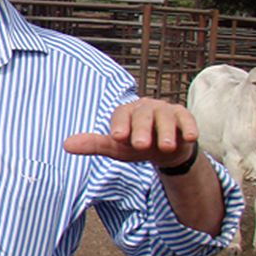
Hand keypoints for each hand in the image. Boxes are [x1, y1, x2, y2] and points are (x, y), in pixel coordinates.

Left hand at [63, 97, 197, 167]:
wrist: (165, 148)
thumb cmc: (136, 145)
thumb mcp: (116, 148)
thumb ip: (94, 145)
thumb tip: (65, 145)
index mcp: (126, 112)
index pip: (121, 115)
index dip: (120, 125)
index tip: (117, 137)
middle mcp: (145, 108)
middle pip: (143, 116)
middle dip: (142, 130)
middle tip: (140, 145)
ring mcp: (166, 110)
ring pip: (166, 118)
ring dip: (166, 132)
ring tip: (165, 147)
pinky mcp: (184, 116)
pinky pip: (187, 119)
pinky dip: (189, 127)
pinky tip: (190, 137)